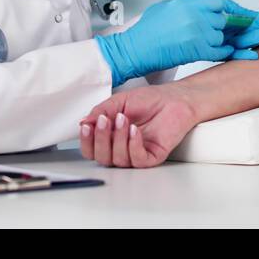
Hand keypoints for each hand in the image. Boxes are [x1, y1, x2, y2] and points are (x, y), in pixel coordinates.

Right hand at [78, 85, 199, 167]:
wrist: (175, 99)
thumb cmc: (150, 100)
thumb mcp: (119, 102)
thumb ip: (101, 111)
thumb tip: (83, 122)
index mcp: (111, 138)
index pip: (92, 149)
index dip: (86, 141)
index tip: (87, 127)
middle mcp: (122, 149)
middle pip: (101, 158)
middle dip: (100, 139)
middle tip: (105, 121)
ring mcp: (136, 154)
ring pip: (118, 160)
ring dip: (117, 139)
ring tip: (124, 119)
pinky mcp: (152, 157)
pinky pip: (137, 160)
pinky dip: (133, 145)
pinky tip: (135, 130)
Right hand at [96, 0, 258, 84]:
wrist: (133, 49)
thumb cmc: (147, 30)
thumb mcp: (169, 7)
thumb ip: (190, 6)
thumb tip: (209, 9)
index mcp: (190, 1)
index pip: (222, 3)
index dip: (239, 11)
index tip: (253, 15)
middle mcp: (197, 14)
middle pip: (229, 20)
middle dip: (248, 24)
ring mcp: (198, 32)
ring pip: (226, 37)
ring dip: (240, 40)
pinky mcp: (197, 50)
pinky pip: (222, 52)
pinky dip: (234, 54)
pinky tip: (248, 54)